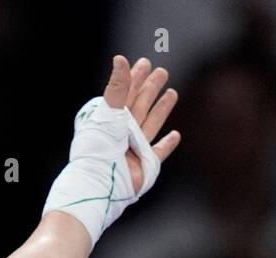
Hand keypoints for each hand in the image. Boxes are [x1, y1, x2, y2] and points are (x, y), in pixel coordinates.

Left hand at [101, 55, 180, 193]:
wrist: (103, 180)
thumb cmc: (100, 146)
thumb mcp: (109, 112)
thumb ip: (117, 87)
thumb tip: (120, 58)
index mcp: (113, 118)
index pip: (126, 92)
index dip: (135, 77)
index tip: (145, 62)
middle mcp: (124, 131)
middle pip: (141, 104)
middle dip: (151, 88)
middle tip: (162, 71)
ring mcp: (135, 147)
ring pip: (152, 123)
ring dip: (162, 109)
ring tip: (172, 93)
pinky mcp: (145, 164)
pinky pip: (159, 152)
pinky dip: (167, 145)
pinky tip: (175, 135)